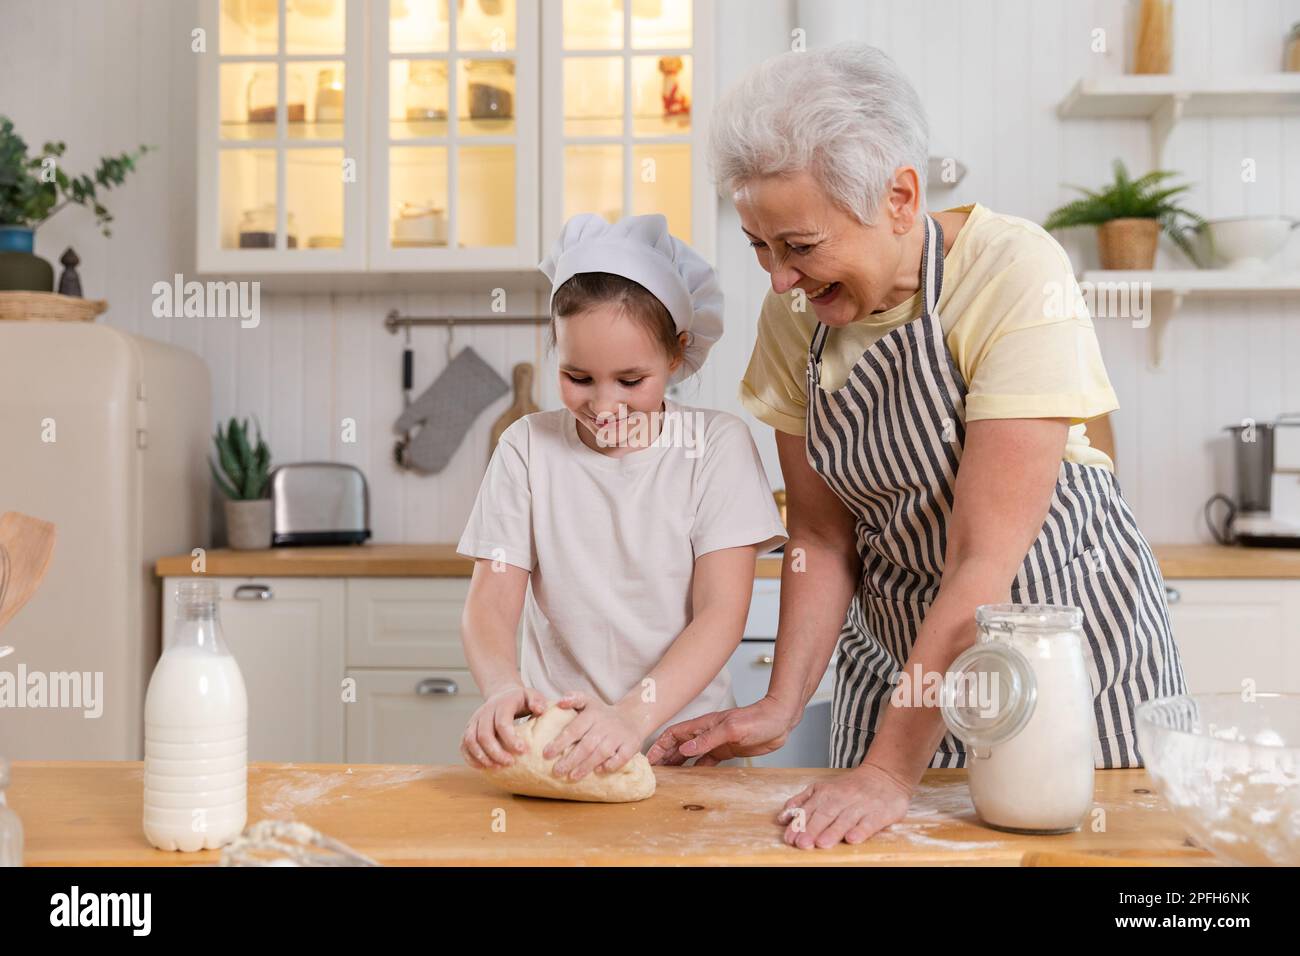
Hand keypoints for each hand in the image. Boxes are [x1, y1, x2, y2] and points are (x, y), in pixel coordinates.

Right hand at [460, 685, 547, 768]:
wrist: (502, 694)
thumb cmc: (520, 700)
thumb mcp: (531, 695)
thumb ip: (537, 701)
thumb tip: (540, 710)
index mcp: (501, 704)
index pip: (502, 723)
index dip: (511, 739)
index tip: (522, 751)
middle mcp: (484, 711)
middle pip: (484, 735)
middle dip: (496, 752)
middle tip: (510, 763)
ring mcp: (474, 720)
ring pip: (470, 741)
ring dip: (482, 757)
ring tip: (497, 767)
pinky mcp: (468, 729)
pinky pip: (464, 745)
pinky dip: (471, 758)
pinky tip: (483, 767)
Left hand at [544, 693, 642, 780]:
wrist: (632, 717)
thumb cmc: (602, 714)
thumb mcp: (589, 701)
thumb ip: (574, 699)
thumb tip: (559, 702)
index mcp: (593, 714)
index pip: (574, 729)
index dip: (560, 742)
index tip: (546, 754)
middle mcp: (606, 724)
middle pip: (587, 744)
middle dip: (571, 759)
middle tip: (557, 771)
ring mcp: (620, 735)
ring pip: (602, 752)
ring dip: (587, 765)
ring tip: (572, 776)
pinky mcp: (631, 745)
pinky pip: (622, 757)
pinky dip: (611, 764)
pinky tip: (599, 771)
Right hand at [646, 695, 797, 765]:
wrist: (779, 721)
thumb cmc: (757, 719)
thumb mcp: (732, 729)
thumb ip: (707, 739)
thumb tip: (685, 749)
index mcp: (703, 725)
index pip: (673, 734)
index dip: (659, 745)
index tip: (650, 759)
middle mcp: (705, 733)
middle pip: (678, 745)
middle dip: (664, 757)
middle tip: (654, 773)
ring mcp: (715, 742)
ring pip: (689, 755)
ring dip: (678, 764)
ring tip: (667, 777)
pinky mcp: (725, 751)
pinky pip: (705, 762)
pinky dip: (696, 769)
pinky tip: (691, 778)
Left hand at [777, 762, 913, 848]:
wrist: (885, 775)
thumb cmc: (850, 787)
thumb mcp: (823, 788)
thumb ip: (803, 801)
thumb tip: (782, 818)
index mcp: (826, 792)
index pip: (809, 810)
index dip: (799, 824)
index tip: (789, 838)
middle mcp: (841, 798)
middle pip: (824, 814)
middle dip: (812, 829)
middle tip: (802, 843)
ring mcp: (860, 806)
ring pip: (844, 819)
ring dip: (832, 832)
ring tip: (821, 844)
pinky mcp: (879, 813)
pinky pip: (869, 823)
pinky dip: (860, 831)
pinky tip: (852, 839)